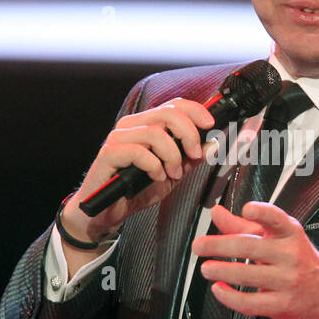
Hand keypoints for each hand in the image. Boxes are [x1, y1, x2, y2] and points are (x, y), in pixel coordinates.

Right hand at [63, 97, 215, 242]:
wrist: (107, 213)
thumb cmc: (135, 190)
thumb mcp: (172, 174)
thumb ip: (190, 159)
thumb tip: (211, 144)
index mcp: (146, 125)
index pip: (174, 105)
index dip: (195, 111)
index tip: (210, 125)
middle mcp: (131, 126)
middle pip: (168, 113)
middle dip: (188, 134)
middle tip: (193, 156)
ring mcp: (118, 138)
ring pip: (155, 133)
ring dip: (172, 155)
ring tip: (172, 173)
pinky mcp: (109, 154)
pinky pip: (139, 152)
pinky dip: (154, 165)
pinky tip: (156, 177)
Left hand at [193, 201, 318, 318]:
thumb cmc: (293, 258)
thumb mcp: (275, 237)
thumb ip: (242, 226)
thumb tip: (216, 212)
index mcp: (289, 233)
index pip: (277, 219)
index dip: (262, 213)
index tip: (247, 209)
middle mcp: (291, 255)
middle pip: (250, 248)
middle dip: (219, 246)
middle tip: (199, 246)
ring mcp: (288, 281)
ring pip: (248, 276)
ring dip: (222, 271)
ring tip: (206, 268)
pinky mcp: (282, 304)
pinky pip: (250, 303)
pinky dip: (229, 297)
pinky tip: (218, 289)